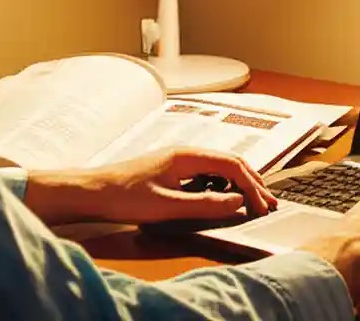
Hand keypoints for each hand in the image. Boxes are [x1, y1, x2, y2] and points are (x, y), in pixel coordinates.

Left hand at [21, 147, 276, 224]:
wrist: (90, 192)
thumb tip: (238, 203)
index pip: (233, 166)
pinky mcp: (171, 170)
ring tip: (254, 201)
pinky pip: (207, 174)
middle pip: (231, 163)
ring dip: (240, 184)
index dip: (252, 187)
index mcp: (188, 156)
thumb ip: (204, 205)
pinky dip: (224, 185)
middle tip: (269, 203)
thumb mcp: (167, 206)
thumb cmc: (123, 197)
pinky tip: (225, 198)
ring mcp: (179, 160)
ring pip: (220, 168)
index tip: (262, 207)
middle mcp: (186, 153)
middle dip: (253, 183)